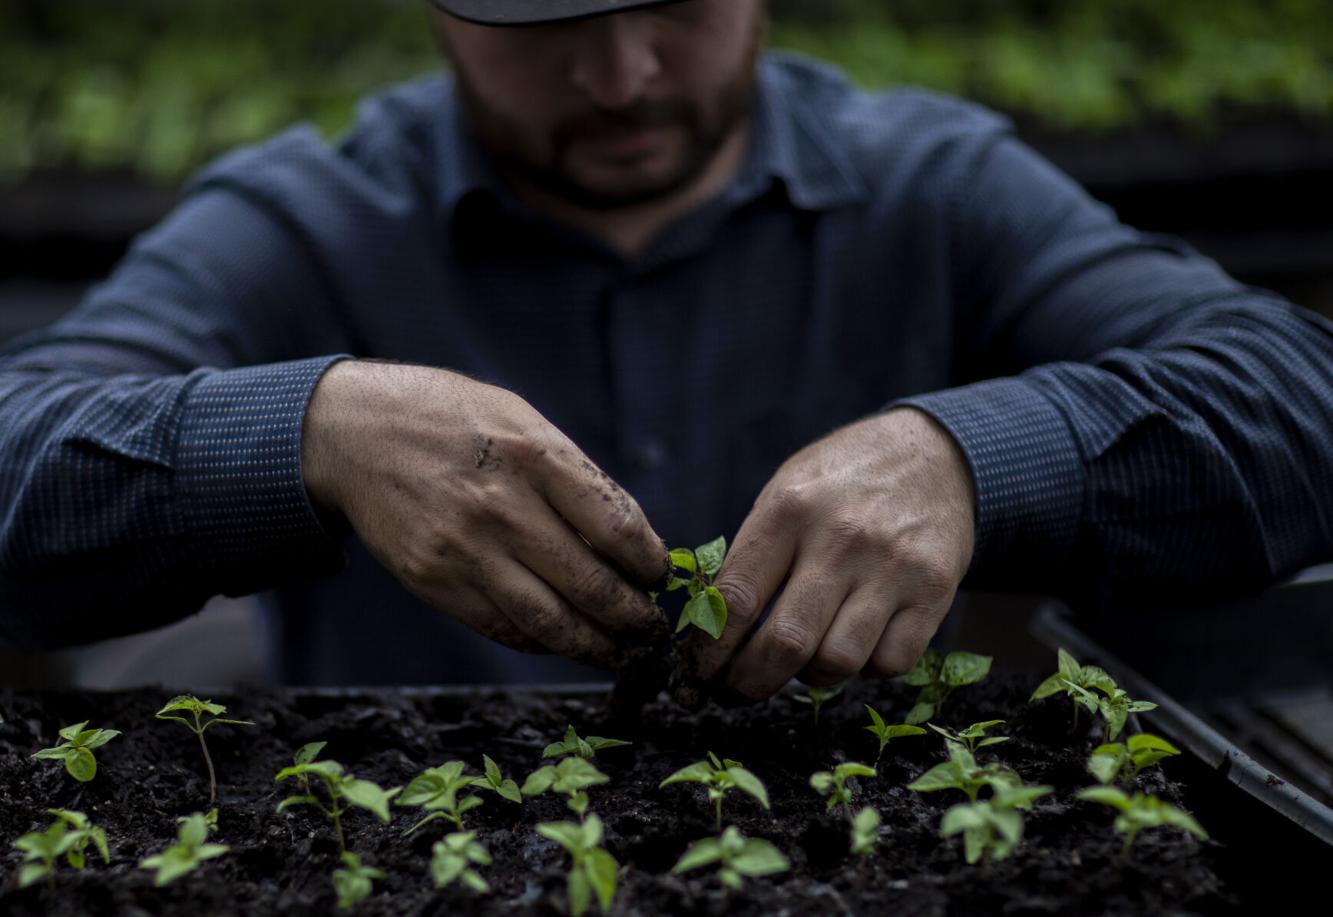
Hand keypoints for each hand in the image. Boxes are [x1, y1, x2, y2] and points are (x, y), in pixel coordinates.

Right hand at [301, 360, 668, 665]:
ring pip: (549, 621)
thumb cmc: (451, 419)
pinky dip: (541, 642)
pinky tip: (563, 640)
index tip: (660, 576)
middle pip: (590, 584)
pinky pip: (503, 627)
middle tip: (651, 629)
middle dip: (633, 617)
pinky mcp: (434, 581)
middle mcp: (500, 506)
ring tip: (619, 650)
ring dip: (594, 645)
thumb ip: (574, 475)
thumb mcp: (519, 418)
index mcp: (533, 454)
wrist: (354, 433)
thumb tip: (631, 538)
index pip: (615, 527)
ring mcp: (464, 550)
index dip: (649, 563)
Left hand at [680, 407, 975, 700]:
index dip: (709, 652)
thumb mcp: (785, 493)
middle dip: (750, 682)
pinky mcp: (935, 590)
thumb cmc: (841, 483)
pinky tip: (857, 643)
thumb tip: (712, 632)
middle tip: (737, 691)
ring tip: (804, 660)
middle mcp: (842, 539)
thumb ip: (753, 556)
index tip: (697, 675)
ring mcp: (893, 567)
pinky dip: (866, 668)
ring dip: (811, 677)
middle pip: (786, 643)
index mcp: (789, 510)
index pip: (734, 600)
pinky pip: (890, 663)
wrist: (934, 453)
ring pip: (838, 662)